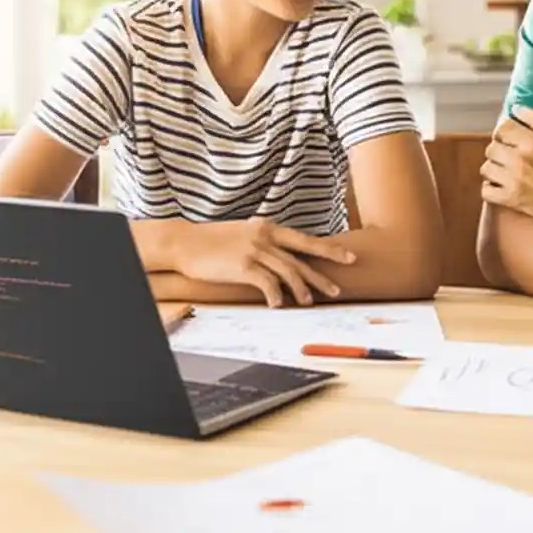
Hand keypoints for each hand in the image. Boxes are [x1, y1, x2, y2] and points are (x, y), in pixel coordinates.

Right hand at [166, 218, 354, 307]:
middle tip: (337, 289)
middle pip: (302, 258)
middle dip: (322, 275)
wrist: (184, 242)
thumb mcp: (243, 233)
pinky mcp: (243, 266)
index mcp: (268, 227)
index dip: (329, 249)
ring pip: (289, 272)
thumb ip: (264, 242)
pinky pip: (267, 283)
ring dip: (301, 290)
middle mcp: (265, 237)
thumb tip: (281, 257)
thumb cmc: (212, 241)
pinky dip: (276, 295)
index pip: (305, 240)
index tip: (348, 257)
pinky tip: (278, 305)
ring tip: (308, 302)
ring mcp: (255, 250)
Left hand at [480, 106, 532, 223]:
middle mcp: (518, 160)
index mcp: (531, 142)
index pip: (502, 128)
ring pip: (486, 168)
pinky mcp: (510, 200)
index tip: (511, 139)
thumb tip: (515, 108)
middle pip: (491, 148)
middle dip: (500, 150)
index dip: (505, 132)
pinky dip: (491, 188)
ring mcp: (512, 181)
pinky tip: (503, 186)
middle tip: (512, 157)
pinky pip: (485, 190)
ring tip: (508, 172)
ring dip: (495, 169)